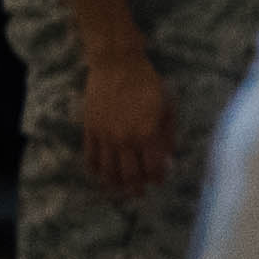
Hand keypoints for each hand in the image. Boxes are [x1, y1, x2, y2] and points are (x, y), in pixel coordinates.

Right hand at [77, 45, 170, 195]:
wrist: (117, 66)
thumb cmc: (148, 84)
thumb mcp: (168, 107)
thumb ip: (168, 134)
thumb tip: (168, 157)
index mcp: (148, 134)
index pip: (153, 168)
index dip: (157, 178)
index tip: (159, 181)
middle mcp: (125, 139)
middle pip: (130, 175)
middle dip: (136, 188)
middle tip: (140, 192)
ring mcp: (105, 136)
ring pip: (108, 170)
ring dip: (115, 184)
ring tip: (120, 189)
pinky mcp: (90, 130)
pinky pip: (90, 156)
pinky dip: (95, 169)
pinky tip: (99, 175)